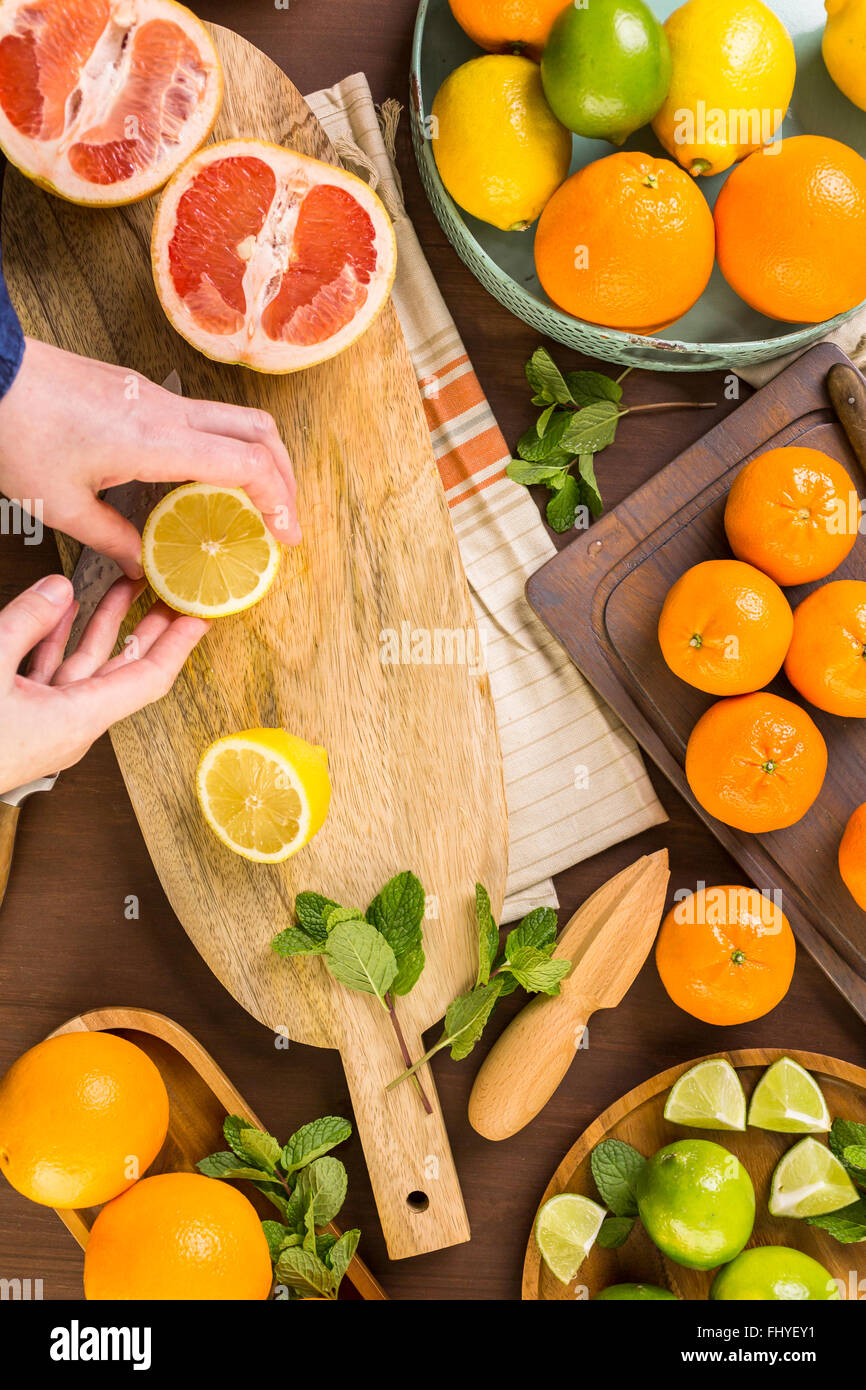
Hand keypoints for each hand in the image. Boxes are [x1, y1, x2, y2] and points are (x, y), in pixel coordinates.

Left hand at [0, 338, 300, 576]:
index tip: (286, 537)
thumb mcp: (61, 505)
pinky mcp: (140, 390)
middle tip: (284, 518)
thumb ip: (112, 540)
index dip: (279, 501)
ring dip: (258, 458)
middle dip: (285, 477)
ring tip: (256, 499)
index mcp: (157, 441)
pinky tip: (208, 478)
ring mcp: (155, 395)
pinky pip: (203, 417)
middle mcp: (167, 411)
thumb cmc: (17, 431)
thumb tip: (142, 567)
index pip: (247, 463)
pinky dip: (226, 447)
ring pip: (236, 418)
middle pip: (259, 432)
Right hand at [0, 572, 207, 791]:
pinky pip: (50, 673)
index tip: (200, 617)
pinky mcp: (21, 718)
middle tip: (172, 593)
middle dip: (148, 627)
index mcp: (76, 721)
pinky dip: (57, 640)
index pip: (147, 679)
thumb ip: (25, 625)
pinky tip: (64, 610)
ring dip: (103, 625)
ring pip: (84, 666)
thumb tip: (57, 590)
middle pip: (123, 669)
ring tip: (126, 586)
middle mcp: (70, 725)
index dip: (177, 646)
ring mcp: (45, 723)